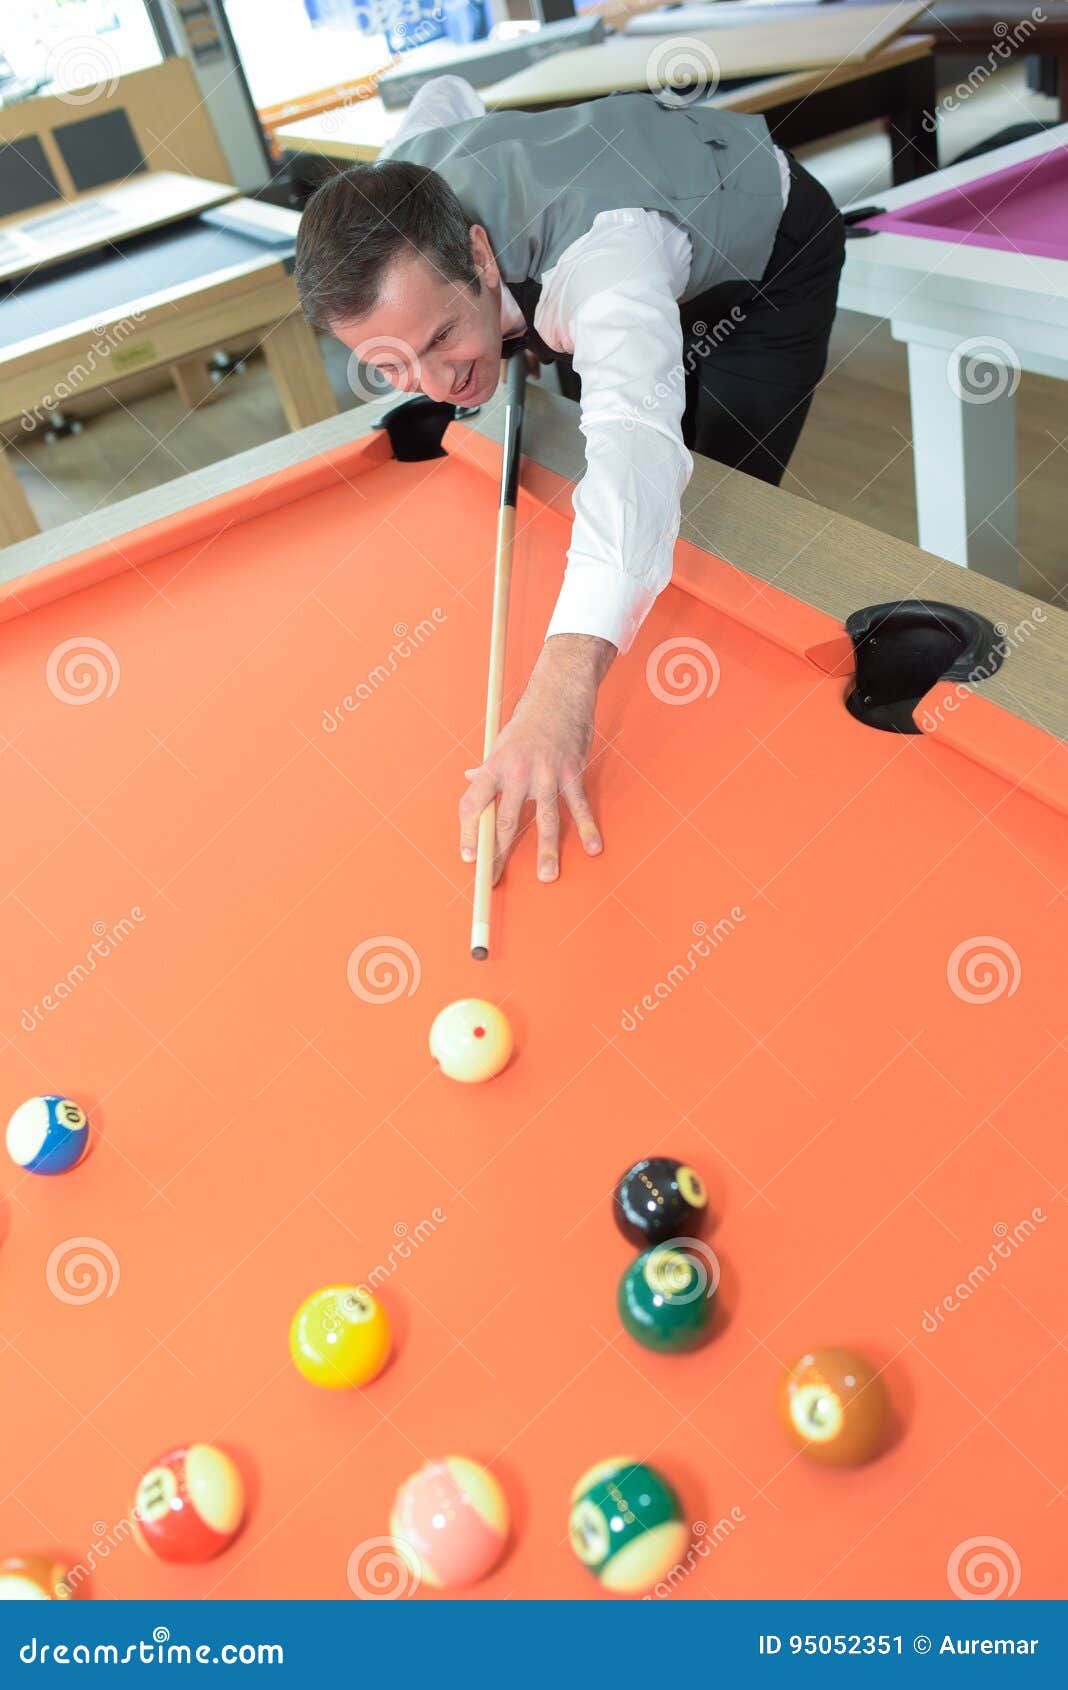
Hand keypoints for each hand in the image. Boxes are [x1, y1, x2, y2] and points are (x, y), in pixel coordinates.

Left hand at [459, 634, 614, 881]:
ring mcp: (546, 773)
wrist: (559, 692)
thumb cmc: (527, 720)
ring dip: (545, 850)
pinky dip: (587, 827)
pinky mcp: (571, 771)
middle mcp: (516, 772)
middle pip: (503, 821)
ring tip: (546, 877)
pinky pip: (578, 805)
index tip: (469, 858)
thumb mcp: (500, 742)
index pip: (473, 804)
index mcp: (494, 765)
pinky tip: (593, 847)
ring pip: (544, 819)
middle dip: (498, 854)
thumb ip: (487, 767)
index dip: (468, 834)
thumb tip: (469, 779)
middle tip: (494, 881)